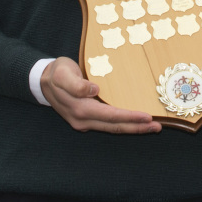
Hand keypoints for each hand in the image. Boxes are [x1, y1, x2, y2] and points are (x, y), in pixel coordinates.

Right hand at [40, 57, 159, 133]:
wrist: (42, 80)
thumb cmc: (56, 73)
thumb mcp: (62, 74)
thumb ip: (76, 84)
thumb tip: (94, 90)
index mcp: (79, 110)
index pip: (110, 116)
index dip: (129, 117)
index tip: (147, 116)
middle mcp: (83, 120)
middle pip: (115, 127)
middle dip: (137, 128)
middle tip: (158, 126)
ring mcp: (84, 122)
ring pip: (112, 128)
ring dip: (132, 128)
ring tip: (151, 126)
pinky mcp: (86, 119)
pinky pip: (108, 124)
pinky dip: (123, 124)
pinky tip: (134, 122)